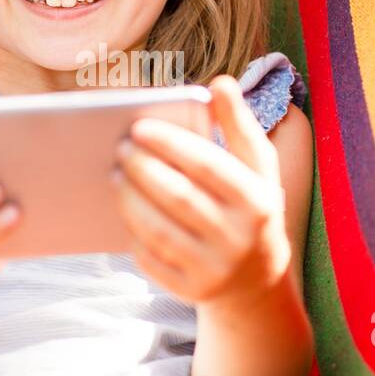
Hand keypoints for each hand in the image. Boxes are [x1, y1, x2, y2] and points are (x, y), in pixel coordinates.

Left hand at [112, 74, 291, 308]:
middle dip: (143, 169)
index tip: (139, 126)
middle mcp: (240, 238)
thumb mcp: (258, 168)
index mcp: (258, 201)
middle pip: (178, 197)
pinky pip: (152, 261)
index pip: (207, 166)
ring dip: (129, 199)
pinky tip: (124, 210)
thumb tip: (219, 83)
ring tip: (114, 174)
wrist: (260, 280)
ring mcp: (216, 269)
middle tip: (119, 148)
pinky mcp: (193, 292)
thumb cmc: (252, 206)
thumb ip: (239, 125)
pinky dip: (133, 234)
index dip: (170, 144)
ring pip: (159, 230)